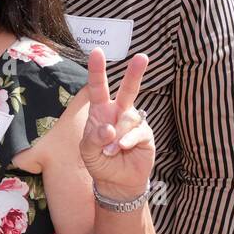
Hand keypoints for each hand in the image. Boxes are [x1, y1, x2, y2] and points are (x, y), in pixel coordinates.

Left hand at [80, 48, 154, 200]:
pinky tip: (121, 149)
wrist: (116, 182)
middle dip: (135, 73)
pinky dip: (127, 141)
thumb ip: (94, 138)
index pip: (97, 88)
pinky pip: (137, 132)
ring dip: (117, 135)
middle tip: (142, 57)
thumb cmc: (99, 162)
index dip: (97, 70)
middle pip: (128, 90)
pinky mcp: (145, 134)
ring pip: (129, 117)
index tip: (96, 51)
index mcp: (100, 111)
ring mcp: (133, 122)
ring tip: (110, 150)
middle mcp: (118, 112)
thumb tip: (109, 128)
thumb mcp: (87, 151)